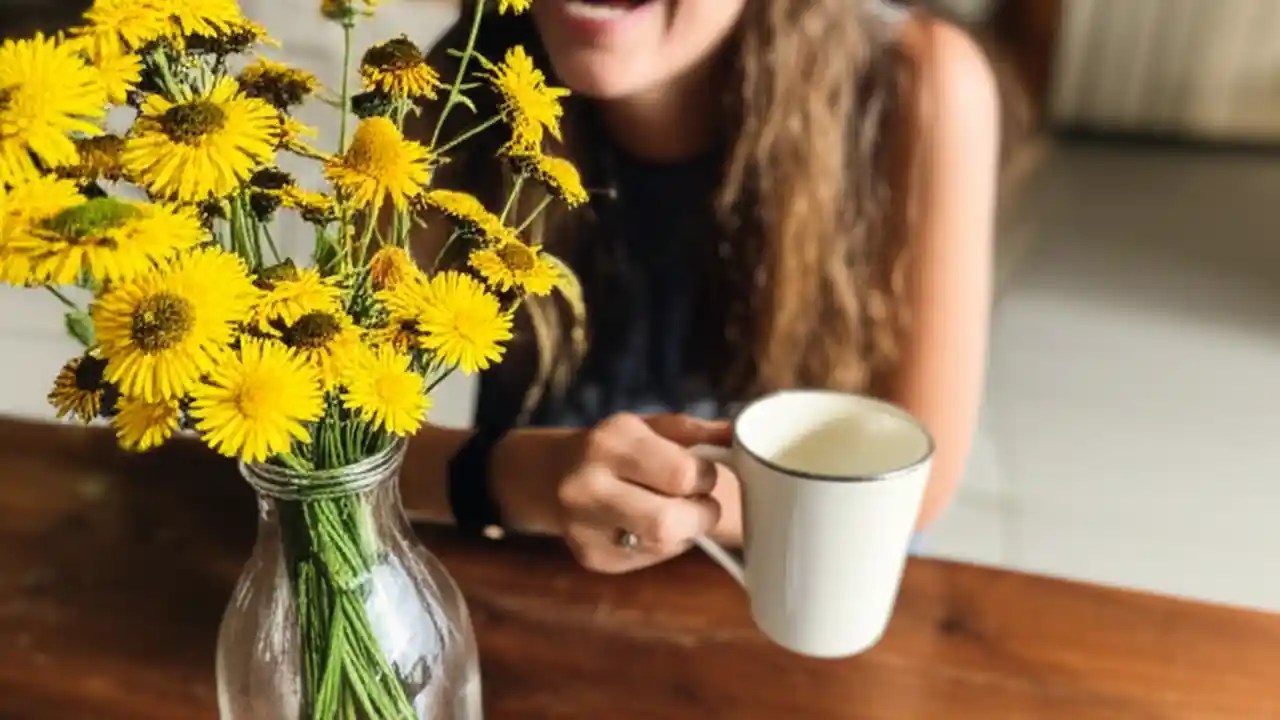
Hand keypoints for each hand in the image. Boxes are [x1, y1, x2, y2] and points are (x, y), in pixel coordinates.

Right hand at [558, 413, 733, 573]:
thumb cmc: (617, 448)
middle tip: (698, 504)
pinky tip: (648, 527)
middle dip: (700, 515)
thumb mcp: (652, 427)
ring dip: (684, 532)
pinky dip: (661, 546)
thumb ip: (697, 432)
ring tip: (674, 512)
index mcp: (611, 441)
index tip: (700, 475)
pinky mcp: (591, 558)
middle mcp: (589, 484)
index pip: (682, 474)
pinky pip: (647, 560)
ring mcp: (584, 527)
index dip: (704, 478)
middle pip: (668, 521)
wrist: (552, 476)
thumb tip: (740, 436)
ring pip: (661, 545)